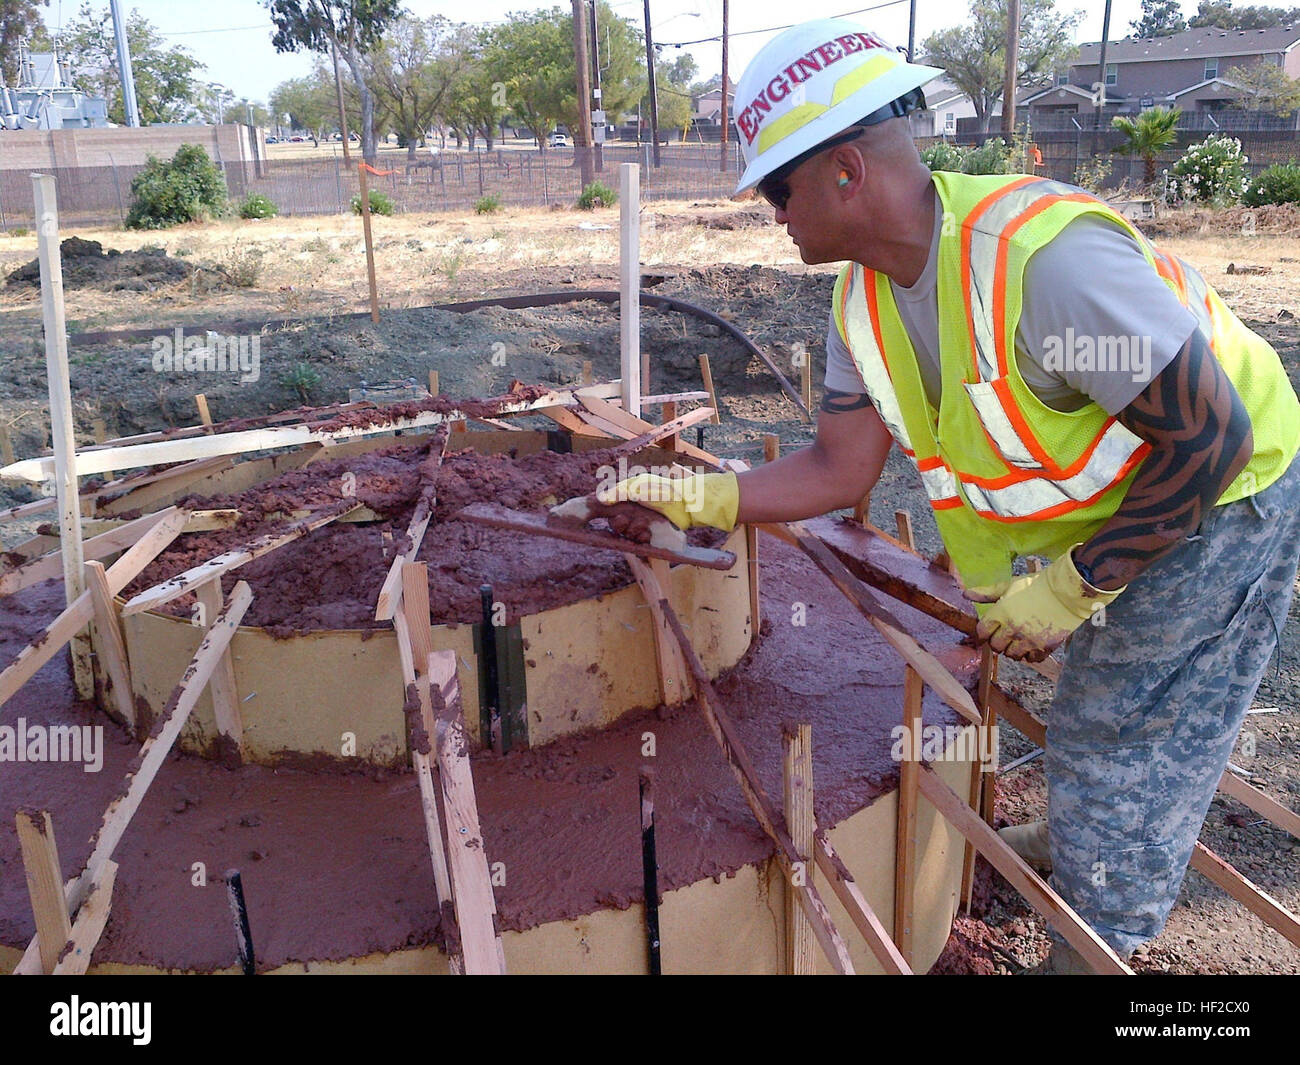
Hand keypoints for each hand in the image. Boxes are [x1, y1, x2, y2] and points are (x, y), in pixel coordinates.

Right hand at [592, 471, 739, 531]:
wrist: (686, 503)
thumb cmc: (663, 490)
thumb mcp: (638, 486)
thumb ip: (618, 492)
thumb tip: (600, 498)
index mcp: (628, 499)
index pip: (609, 509)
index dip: (604, 513)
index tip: (602, 514)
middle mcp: (633, 512)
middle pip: (616, 525)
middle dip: (620, 524)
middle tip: (626, 519)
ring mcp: (643, 524)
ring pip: (627, 535)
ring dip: (633, 530)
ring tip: (644, 524)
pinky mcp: (652, 535)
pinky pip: (639, 542)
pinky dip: (642, 538)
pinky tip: (647, 533)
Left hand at [962, 547, 1123, 661]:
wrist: (1066, 592)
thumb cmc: (1036, 586)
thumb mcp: (1009, 586)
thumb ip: (987, 593)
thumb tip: (966, 594)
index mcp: (1001, 612)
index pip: (982, 632)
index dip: (984, 632)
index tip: (990, 630)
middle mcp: (1012, 628)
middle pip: (995, 646)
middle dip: (998, 641)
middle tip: (1005, 634)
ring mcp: (1028, 640)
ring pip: (1011, 655)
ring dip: (1012, 649)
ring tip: (1019, 639)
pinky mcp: (1043, 647)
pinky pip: (1030, 659)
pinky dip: (1029, 655)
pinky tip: (1032, 644)